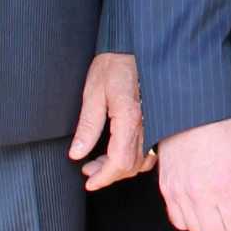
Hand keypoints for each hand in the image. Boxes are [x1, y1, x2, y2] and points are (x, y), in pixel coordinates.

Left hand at [70, 52, 146, 189]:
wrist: (132, 48)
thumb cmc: (113, 66)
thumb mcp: (93, 93)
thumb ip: (87, 126)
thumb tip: (77, 154)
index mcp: (129, 118)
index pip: (120, 161)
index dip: (104, 177)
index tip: (88, 182)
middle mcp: (145, 124)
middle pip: (131, 165)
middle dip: (108, 174)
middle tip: (87, 171)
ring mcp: (152, 123)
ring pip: (140, 160)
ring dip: (119, 168)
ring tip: (98, 163)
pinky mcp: (153, 120)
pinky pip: (148, 149)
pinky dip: (132, 158)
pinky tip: (116, 152)